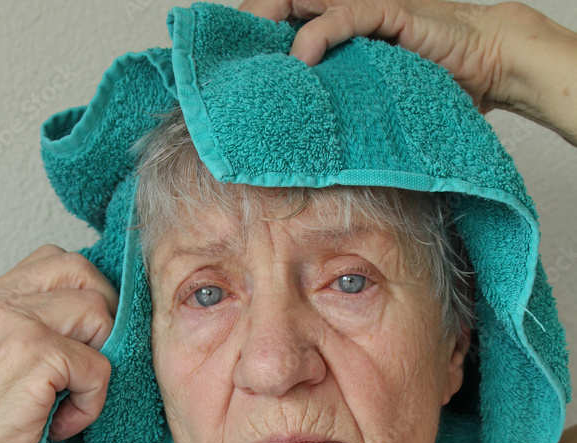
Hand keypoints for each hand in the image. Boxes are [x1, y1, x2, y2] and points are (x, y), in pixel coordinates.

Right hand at [0, 245, 116, 442]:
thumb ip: (34, 333)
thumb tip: (101, 326)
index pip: (56, 262)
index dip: (88, 296)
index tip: (89, 342)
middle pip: (82, 273)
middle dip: (105, 319)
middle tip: (91, 368)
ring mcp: (15, 324)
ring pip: (99, 314)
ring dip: (98, 365)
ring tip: (71, 401)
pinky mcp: (36, 355)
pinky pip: (99, 367)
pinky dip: (92, 403)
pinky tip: (61, 425)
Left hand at [236, 0, 533, 114]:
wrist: (487, 67)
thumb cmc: (430, 88)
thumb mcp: (369, 102)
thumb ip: (338, 111)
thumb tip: (296, 158)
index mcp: (338, 30)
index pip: (284, 20)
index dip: (253, 36)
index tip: (226, 69)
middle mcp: (347, 12)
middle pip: (282, 4)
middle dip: (249, 24)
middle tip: (225, 57)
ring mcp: (366, 9)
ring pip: (303, 0)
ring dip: (270, 18)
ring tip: (249, 51)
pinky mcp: (390, 13)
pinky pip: (345, 15)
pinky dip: (318, 34)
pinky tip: (300, 58)